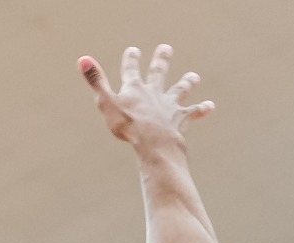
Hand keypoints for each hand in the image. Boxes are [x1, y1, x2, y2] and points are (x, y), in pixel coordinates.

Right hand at [79, 44, 211, 145]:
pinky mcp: (181, 119)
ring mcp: (169, 105)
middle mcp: (154, 93)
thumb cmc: (128, 126)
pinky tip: (210, 106)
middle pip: (158, 73)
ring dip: (186, 82)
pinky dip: (202, 109)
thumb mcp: (106, 103)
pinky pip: (193, 113)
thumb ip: (96, 81)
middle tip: (166, 49)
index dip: (131, 59)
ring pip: (180, 91)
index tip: (134, 50)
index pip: (131, 69)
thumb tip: (83, 59)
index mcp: (135, 89)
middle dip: (161, 61)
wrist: (154, 143)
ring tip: (193, 77)